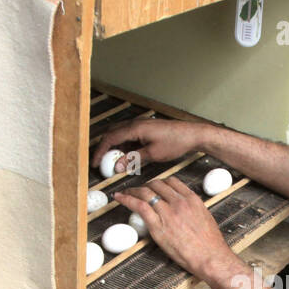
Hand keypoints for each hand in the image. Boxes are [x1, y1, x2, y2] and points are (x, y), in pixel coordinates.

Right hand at [91, 116, 207, 171]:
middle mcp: (136, 123)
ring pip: (120, 134)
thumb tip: (118, 166)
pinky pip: (129, 135)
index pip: (110, 138)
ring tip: (113, 161)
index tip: (96, 163)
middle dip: (104, 148)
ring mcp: (141, 124)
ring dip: (114, 147)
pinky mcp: (146, 128)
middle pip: (112, 134)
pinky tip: (127, 156)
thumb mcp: (153, 154)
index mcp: (135, 128)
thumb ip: (133, 159)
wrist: (191, 134)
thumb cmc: (175, 142)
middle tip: (101, 162)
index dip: (100, 151)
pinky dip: (124, 145)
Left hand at [112, 176, 234, 279]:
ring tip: (125, 193)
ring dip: (133, 191)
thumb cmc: (210, 244)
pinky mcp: (157, 225)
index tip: (154, 187)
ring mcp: (167, 212)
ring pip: (145, 192)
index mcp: (192, 199)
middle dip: (145, 185)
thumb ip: (192, 210)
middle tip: (138, 191)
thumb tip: (184, 210)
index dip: (159, 183)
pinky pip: (139, 206)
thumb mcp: (205, 218)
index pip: (171, 182)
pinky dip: (126, 199)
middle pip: (156, 184)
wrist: (210, 257)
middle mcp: (179, 202)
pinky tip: (119, 197)